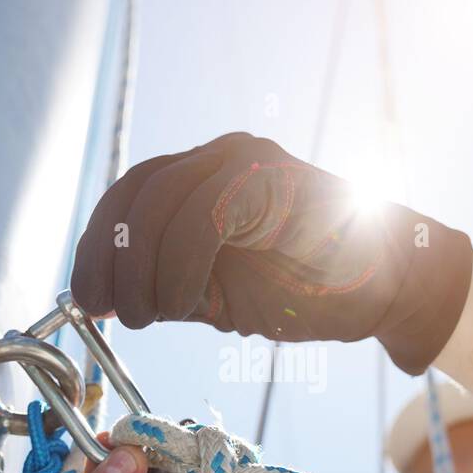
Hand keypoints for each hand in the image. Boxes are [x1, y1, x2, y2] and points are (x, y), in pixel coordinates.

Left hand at [71, 132, 472, 373]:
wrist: (386, 288)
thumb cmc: (306, 291)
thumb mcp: (217, 295)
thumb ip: (167, 287)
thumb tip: (106, 298)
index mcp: (202, 178)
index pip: (129, 197)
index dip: (96, 247)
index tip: (86, 299)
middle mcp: (221, 156)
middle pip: (135, 194)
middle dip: (108, 259)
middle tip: (110, 313)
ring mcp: (247, 160)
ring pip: (160, 203)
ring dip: (142, 270)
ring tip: (150, 316)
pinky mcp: (271, 178)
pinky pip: (202, 216)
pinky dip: (178, 266)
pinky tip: (186, 305)